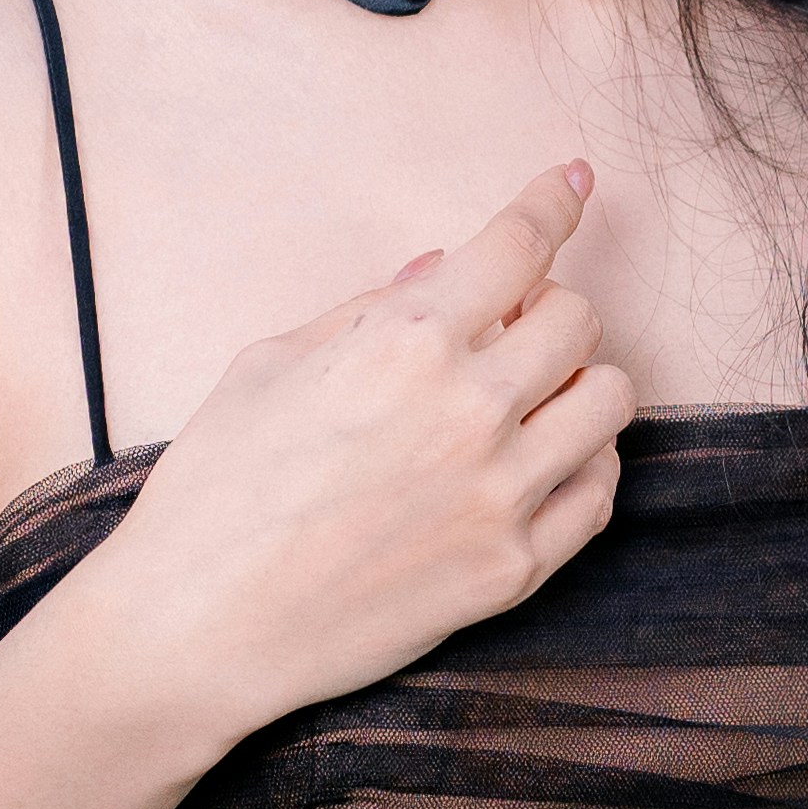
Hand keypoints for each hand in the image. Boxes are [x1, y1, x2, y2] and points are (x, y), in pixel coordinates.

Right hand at [89, 163, 631, 741]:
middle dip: (546, 309)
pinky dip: (582, 464)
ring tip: (527, 402)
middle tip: (505, 330)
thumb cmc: (215, 488)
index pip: (519, 245)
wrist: (197, 627)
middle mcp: (471, 411)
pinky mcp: (513, 570)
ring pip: (610, 401)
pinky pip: (600, 493)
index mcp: (405, 344)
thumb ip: (367, 310)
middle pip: (578, 319)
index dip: (556, 201)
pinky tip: (537, 464)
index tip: (575, 181)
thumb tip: (442, 269)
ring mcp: (501, 496)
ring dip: (577, 384)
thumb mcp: (268, 366)